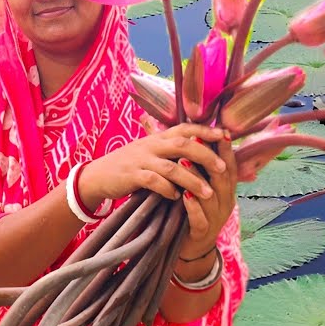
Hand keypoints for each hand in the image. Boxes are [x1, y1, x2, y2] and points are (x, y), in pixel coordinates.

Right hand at [78, 124, 227, 206]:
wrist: (98, 175)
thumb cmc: (131, 164)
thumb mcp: (152, 151)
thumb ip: (173, 148)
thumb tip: (203, 147)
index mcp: (159, 137)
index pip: (186, 128)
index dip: (206, 131)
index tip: (226, 135)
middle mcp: (152, 144)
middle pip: (184, 145)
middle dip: (206, 156)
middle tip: (223, 168)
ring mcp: (141, 159)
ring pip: (172, 167)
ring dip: (192, 180)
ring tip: (207, 192)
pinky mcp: (131, 176)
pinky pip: (153, 181)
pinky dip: (167, 189)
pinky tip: (177, 197)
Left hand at [180, 140, 237, 260]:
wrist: (192, 248)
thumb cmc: (194, 213)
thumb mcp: (201, 190)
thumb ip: (202, 170)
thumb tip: (197, 140)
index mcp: (227, 192)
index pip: (230, 167)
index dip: (227, 150)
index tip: (221, 131)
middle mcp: (226, 203)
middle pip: (223, 178)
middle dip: (212, 158)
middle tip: (198, 140)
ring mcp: (216, 219)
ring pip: (210, 196)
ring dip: (197, 178)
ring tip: (184, 162)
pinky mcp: (202, 233)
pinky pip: (200, 219)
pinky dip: (193, 206)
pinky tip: (184, 195)